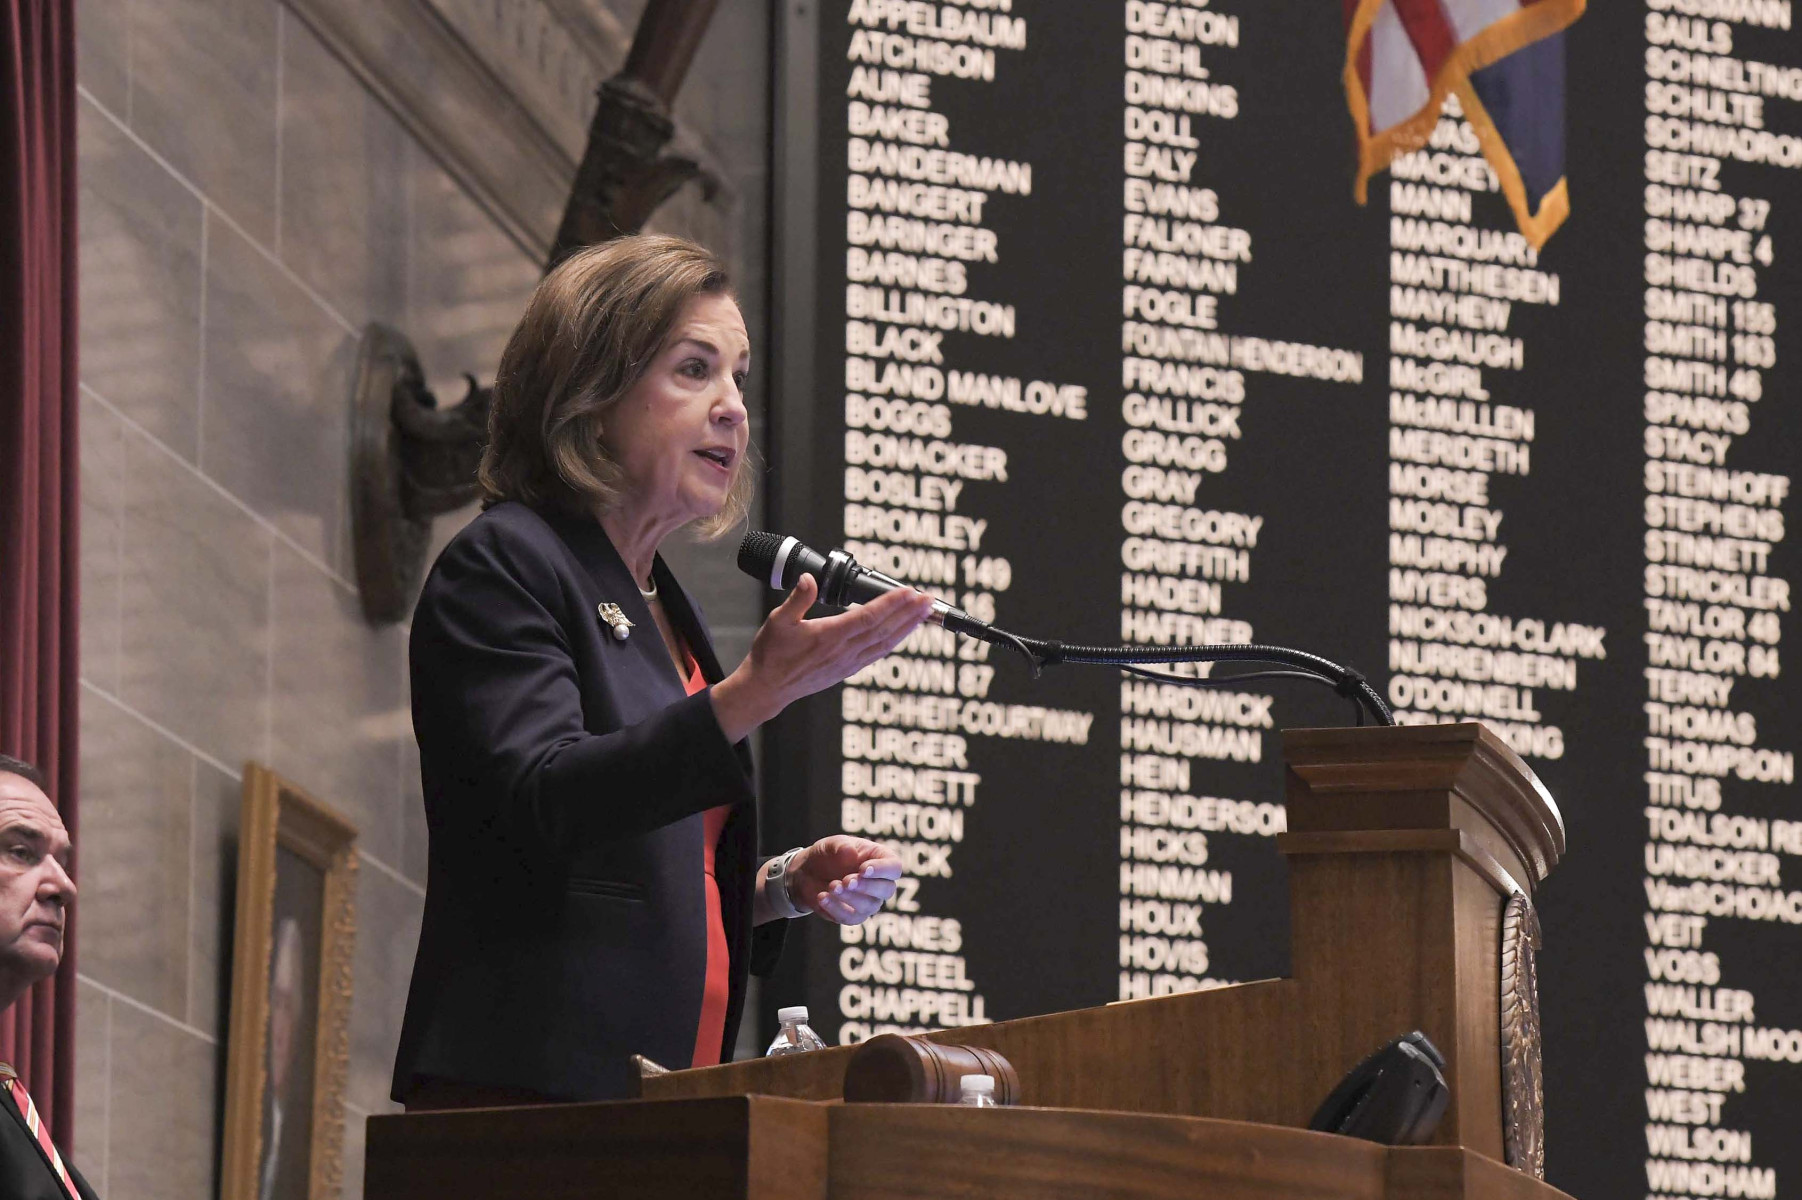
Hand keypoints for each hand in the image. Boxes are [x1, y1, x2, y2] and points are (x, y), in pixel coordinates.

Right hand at [710, 574, 933, 740]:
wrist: (767, 688)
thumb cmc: (772, 655)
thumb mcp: (778, 620)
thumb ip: (798, 598)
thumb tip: (809, 579)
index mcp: (829, 636)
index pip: (868, 617)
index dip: (891, 604)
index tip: (909, 592)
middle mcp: (843, 651)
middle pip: (884, 630)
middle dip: (909, 613)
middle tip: (929, 600)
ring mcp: (847, 663)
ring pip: (885, 644)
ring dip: (907, 628)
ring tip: (924, 614)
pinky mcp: (846, 670)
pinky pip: (877, 654)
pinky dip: (893, 642)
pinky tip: (902, 634)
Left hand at [787, 835, 901, 923]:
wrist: (808, 872)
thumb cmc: (828, 855)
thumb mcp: (831, 844)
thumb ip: (840, 846)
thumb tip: (851, 853)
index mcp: (880, 860)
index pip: (894, 868)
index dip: (882, 870)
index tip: (862, 869)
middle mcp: (879, 883)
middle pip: (887, 890)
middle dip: (867, 886)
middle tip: (846, 880)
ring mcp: (868, 901)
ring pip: (869, 906)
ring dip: (849, 897)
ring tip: (831, 886)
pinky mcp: (853, 915)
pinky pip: (850, 918)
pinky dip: (835, 908)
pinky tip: (822, 896)